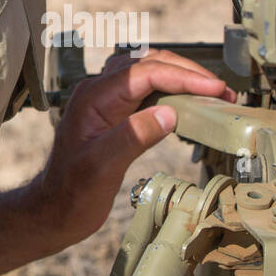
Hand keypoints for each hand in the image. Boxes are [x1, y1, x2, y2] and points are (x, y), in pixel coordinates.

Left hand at [34, 49, 234, 247]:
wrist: (54, 210)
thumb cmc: (71, 194)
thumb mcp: (101, 168)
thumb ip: (132, 137)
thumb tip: (168, 114)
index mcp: (94, 98)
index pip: (145, 72)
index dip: (183, 77)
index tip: (213, 89)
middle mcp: (99, 92)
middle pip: (150, 64)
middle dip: (189, 73)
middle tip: (221, 91)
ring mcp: (106, 101)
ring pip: (150, 72)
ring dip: (182, 77)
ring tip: (212, 93)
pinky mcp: (115, 113)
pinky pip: (147, 90)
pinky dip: (172, 91)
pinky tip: (188, 102)